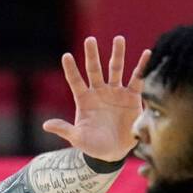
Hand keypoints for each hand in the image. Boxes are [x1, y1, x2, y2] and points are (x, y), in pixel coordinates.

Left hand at [43, 36, 150, 162]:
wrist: (114, 153)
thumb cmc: (93, 146)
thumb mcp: (78, 138)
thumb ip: (65, 130)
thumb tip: (46, 125)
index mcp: (84, 100)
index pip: (75, 81)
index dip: (71, 69)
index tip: (66, 56)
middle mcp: (99, 92)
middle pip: (95, 69)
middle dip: (92, 55)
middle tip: (90, 40)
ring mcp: (115, 92)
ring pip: (115, 69)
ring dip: (117, 54)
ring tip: (118, 39)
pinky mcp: (132, 97)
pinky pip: (137, 79)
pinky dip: (142, 67)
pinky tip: (146, 54)